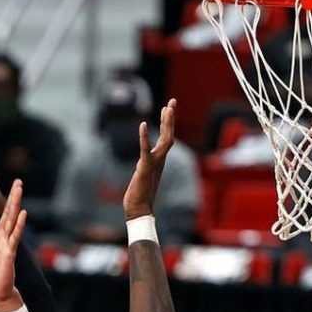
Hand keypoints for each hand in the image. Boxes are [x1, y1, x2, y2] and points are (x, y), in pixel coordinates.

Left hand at [0, 180, 25, 311]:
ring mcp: (5, 242)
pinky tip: (23, 213)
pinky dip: (18, 225)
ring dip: (16, 203)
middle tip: (18, 181)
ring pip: (12, 219)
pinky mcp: (10, 251)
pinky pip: (14, 236)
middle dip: (11, 196)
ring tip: (20, 188)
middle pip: (5, 212)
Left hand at [123, 98, 176, 220]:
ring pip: (164, 140)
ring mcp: (154, 164)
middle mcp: (160, 160)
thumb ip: (144, 165)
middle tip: (172, 101)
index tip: (168, 108)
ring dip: (166, 124)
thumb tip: (142, 161)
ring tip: (166, 108)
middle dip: (170, 118)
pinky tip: (141, 125)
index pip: (166, 137)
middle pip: (169, 135)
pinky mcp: (144, 168)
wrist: (140, 210)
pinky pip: (145, 150)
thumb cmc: (140, 196)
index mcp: (159, 160)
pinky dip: (144, 138)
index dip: (167, 123)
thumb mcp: (143, 175)